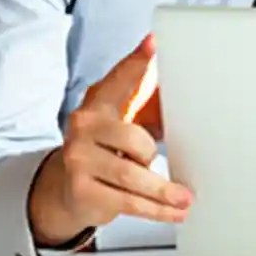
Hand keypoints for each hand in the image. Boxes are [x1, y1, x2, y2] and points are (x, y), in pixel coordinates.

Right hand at [28, 35, 191, 246]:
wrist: (69, 188)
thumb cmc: (109, 146)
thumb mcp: (126, 118)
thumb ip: (148, 96)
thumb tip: (171, 64)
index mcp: (98, 102)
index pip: (120, 79)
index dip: (137, 62)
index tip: (153, 44)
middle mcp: (83, 127)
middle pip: (133, 138)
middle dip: (153, 153)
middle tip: (161, 160)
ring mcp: (79, 160)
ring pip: (132, 175)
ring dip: (164, 190)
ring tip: (186, 197)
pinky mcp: (83, 191)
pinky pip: (129, 202)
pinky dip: (157, 210)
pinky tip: (175, 211)